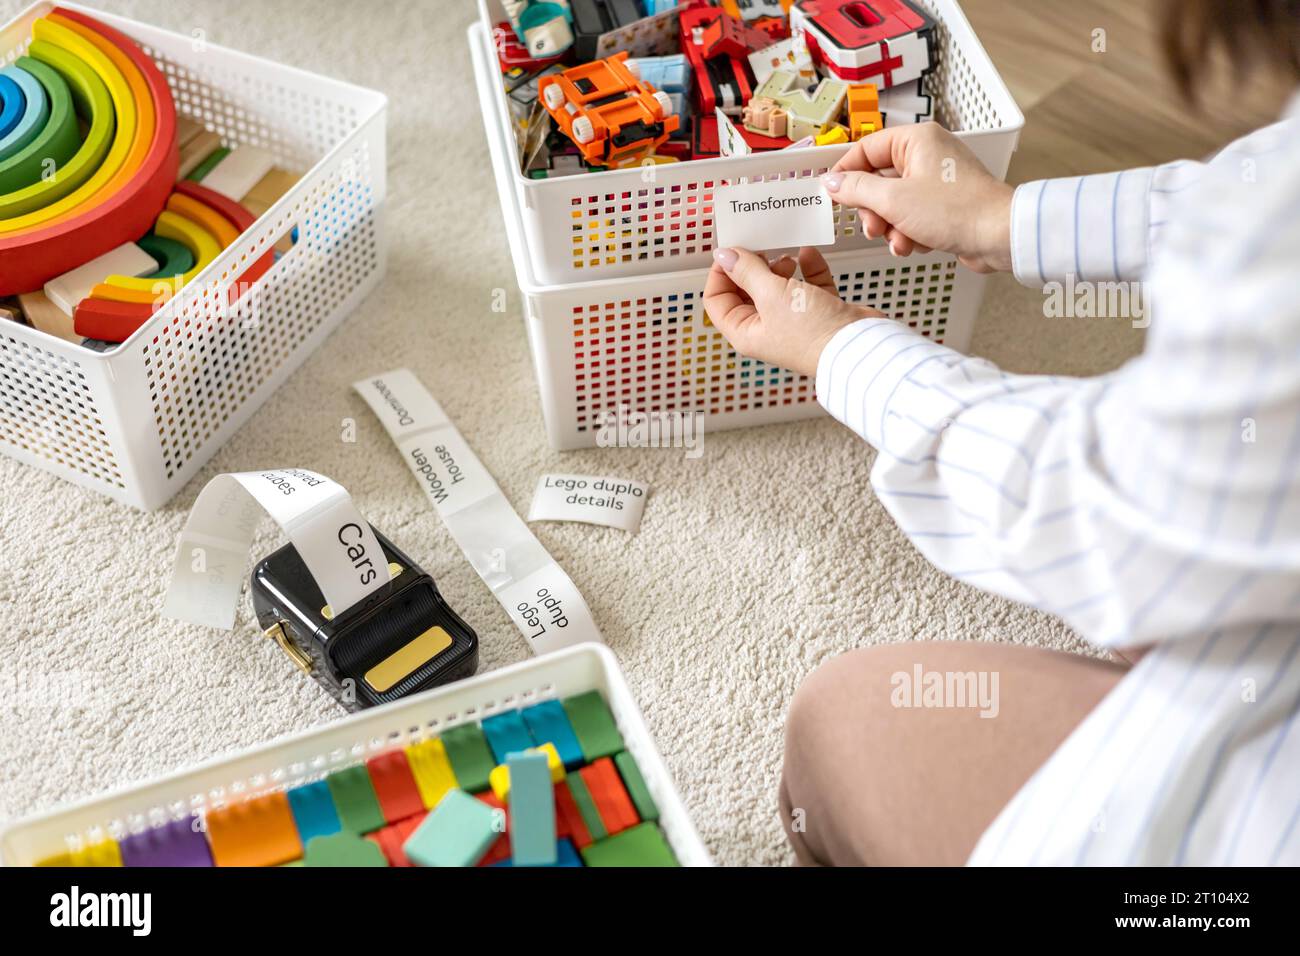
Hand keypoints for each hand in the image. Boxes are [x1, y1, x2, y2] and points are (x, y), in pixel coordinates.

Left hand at [704, 246, 882, 377]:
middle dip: (751, 266)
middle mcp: (767, 328)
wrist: (860, 345)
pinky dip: (808, 268)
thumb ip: (747, 271)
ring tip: (786, 258)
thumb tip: (724, 255)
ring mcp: (793, 320)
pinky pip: (807, 284)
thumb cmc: (814, 333)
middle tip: (759, 246)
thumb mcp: (771, 294)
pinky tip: (809, 255)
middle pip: (746, 290)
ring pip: (777, 285)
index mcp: (745, 332)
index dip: (720, 273)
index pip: (717, 301)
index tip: (730, 250)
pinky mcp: (819, 311)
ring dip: (780, 266)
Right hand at [825, 122, 1013, 272]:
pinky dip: (909, 233)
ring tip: (900, 241)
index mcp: (916, 140)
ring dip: (891, 227)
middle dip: (873, 210)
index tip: (832, 194)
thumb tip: (831, 182)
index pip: (866, 149)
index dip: (846, 173)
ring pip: (893, 202)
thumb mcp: (893, 200)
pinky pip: (912, 215)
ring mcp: (937, 180)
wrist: (999, 236)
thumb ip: (857, 189)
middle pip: (878, 180)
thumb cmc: (956, 210)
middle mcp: (927, 154)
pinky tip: (916, 244)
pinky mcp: (945, 203)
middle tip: (874, 227)